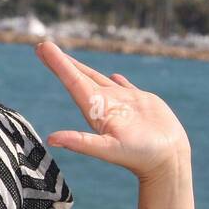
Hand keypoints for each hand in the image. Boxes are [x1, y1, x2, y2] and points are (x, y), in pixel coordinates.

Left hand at [34, 40, 190, 182]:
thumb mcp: (108, 149)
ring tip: (67, 58)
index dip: (57, 64)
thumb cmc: (139, 156)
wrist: (167, 162)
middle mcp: (104, 105)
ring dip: (82, 68)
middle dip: (61, 62)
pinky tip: (115, 76)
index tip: (41, 47)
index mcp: (95, 111)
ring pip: (98, 80)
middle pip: (79, 78)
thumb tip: (51, 139)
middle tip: (42, 46)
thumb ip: (80, 142)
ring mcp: (122, 104)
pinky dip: (118, 81)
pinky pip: (126, 88)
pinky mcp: (141, 104)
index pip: (72, 82)